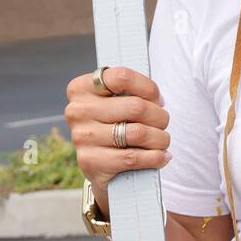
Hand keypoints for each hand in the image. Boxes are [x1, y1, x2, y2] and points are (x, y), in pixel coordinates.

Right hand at [64, 65, 169, 219]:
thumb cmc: (113, 123)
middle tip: (163, 123)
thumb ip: (132, 92)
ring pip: (138, 133)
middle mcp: (78, 111)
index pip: (122, 78)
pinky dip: (155, 157)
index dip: (149, 88)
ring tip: (163, 140)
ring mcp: (81, 137)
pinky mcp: (90, 162)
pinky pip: (133, 158)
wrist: (97, 162)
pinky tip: (161, 157)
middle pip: (136, 106)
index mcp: (81, 88)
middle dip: (160, 116)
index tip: (158, 100)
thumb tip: (158, 102)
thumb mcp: (116, 100)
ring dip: (160, 138)